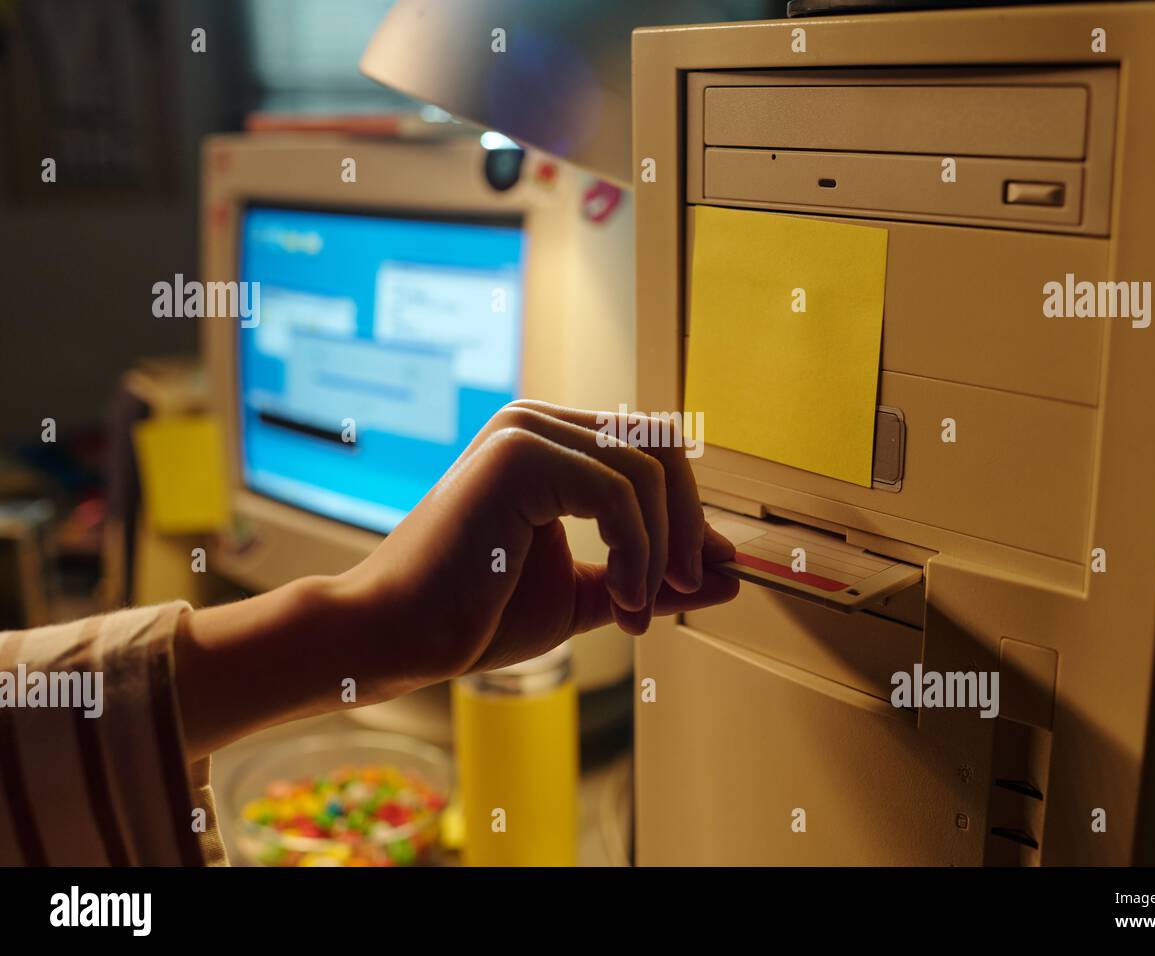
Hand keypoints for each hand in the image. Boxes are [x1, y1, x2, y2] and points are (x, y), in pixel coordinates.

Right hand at [176, 402, 737, 756]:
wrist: (396, 637)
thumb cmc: (476, 614)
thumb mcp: (588, 594)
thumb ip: (654, 577)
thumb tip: (735, 575)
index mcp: (551, 443)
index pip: (654, 452)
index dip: (690, 512)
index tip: (703, 577)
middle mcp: (538, 422)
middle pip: (664, 446)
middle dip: (688, 523)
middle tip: (684, 590)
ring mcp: (526, 430)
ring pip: (649, 468)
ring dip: (661, 550)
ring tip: (637, 610)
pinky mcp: (518, 454)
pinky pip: (618, 492)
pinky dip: (637, 552)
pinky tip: (622, 601)